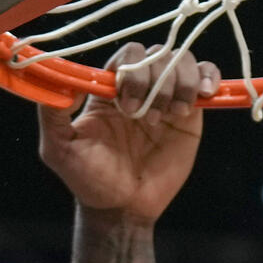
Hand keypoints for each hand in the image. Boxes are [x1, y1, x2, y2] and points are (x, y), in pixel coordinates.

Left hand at [36, 44, 217, 223]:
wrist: (123, 209)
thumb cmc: (89, 179)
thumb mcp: (59, 148)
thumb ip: (52, 113)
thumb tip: (63, 80)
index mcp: (108, 89)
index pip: (127, 55)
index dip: (131, 71)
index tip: (125, 104)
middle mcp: (138, 87)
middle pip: (157, 54)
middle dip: (155, 81)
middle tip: (146, 118)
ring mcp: (167, 97)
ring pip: (183, 61)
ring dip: (181, 82)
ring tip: (173, 114)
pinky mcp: (191, 114)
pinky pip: (207, 77)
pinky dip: (209, 76)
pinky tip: (203, 95)